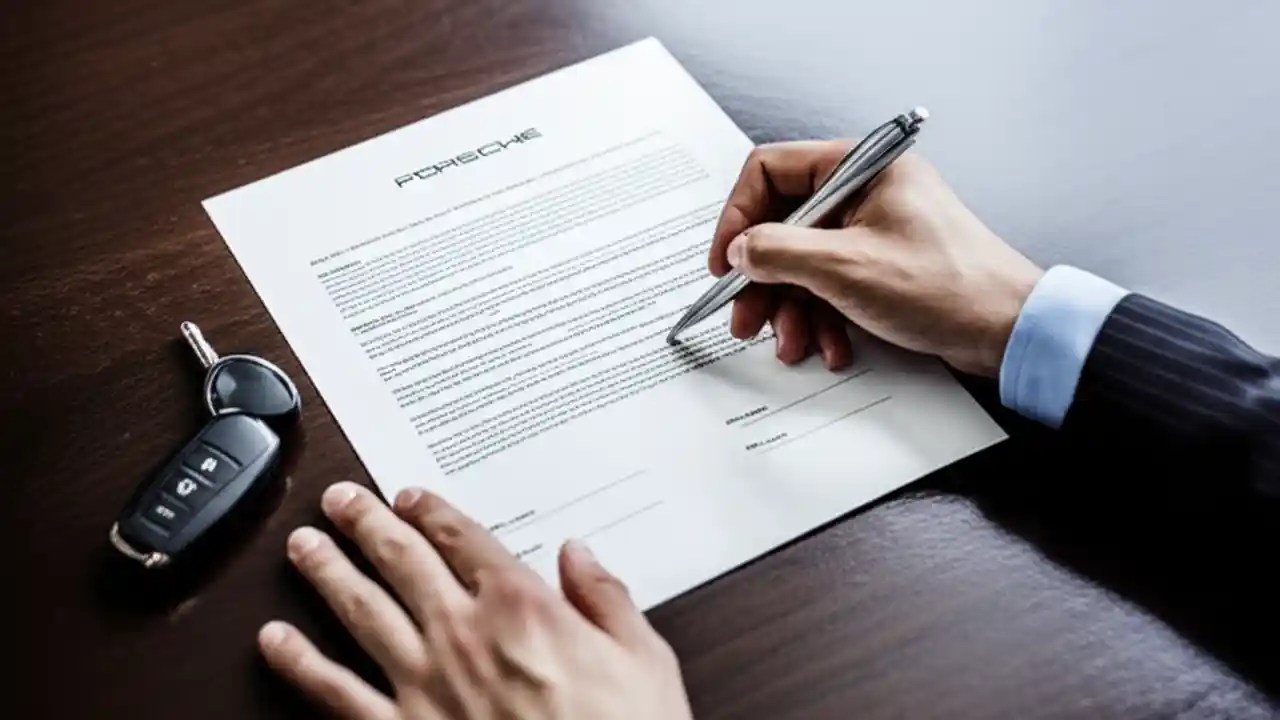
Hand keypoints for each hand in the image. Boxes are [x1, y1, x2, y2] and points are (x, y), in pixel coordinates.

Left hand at [257, 482, 691, 719]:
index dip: (431, 511)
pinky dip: (299, 663)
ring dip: (328, 572)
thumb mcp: (643, 659)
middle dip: (366, 524)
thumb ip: (607, 599)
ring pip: (361, 611)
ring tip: (303, 544)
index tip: (409, 496)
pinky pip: (336, 692)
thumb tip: (582, 556)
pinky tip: (274, 640)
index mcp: (522, 608)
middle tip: (340, 499)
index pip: (465, 540)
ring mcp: (424, 684)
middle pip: (403, 562)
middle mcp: (464, 635)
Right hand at [709, 141, 1043, 376]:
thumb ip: (779, 252)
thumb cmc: (948, 286)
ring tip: (792, 343)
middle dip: (764, 279)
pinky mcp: (882, 267)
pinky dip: (822, 318)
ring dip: (792, 308)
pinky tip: (830, 346)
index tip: (726, 261)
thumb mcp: (845, 268)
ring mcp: (874, 230)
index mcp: (861, 167)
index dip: (739, 216)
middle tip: (746, 317)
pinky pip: (832, 285)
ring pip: (804, 262)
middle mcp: (866, 191)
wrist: (1008, 330)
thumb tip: (741, 250)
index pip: (771, 170)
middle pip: (784, 224)